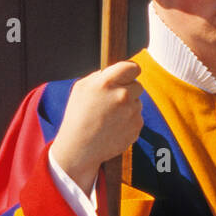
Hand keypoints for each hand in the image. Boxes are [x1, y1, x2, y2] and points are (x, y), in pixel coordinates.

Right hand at [49, 60, 143, 195]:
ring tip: (110, 117)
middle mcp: (122, 95)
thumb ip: (101, 75)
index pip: (132, 67)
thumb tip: (117, 71)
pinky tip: (114, 127)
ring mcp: (132, 112)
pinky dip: (129, 121)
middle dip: (128, 90)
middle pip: (137, 85)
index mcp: (107, 82)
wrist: (79, 148)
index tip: (127, 76)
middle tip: (113, 101)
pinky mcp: (137, 126)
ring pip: (137, 102)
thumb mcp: (81, 88)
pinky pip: (137, 117)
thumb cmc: (77, 116)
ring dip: (128, 107)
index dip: (130, 71)